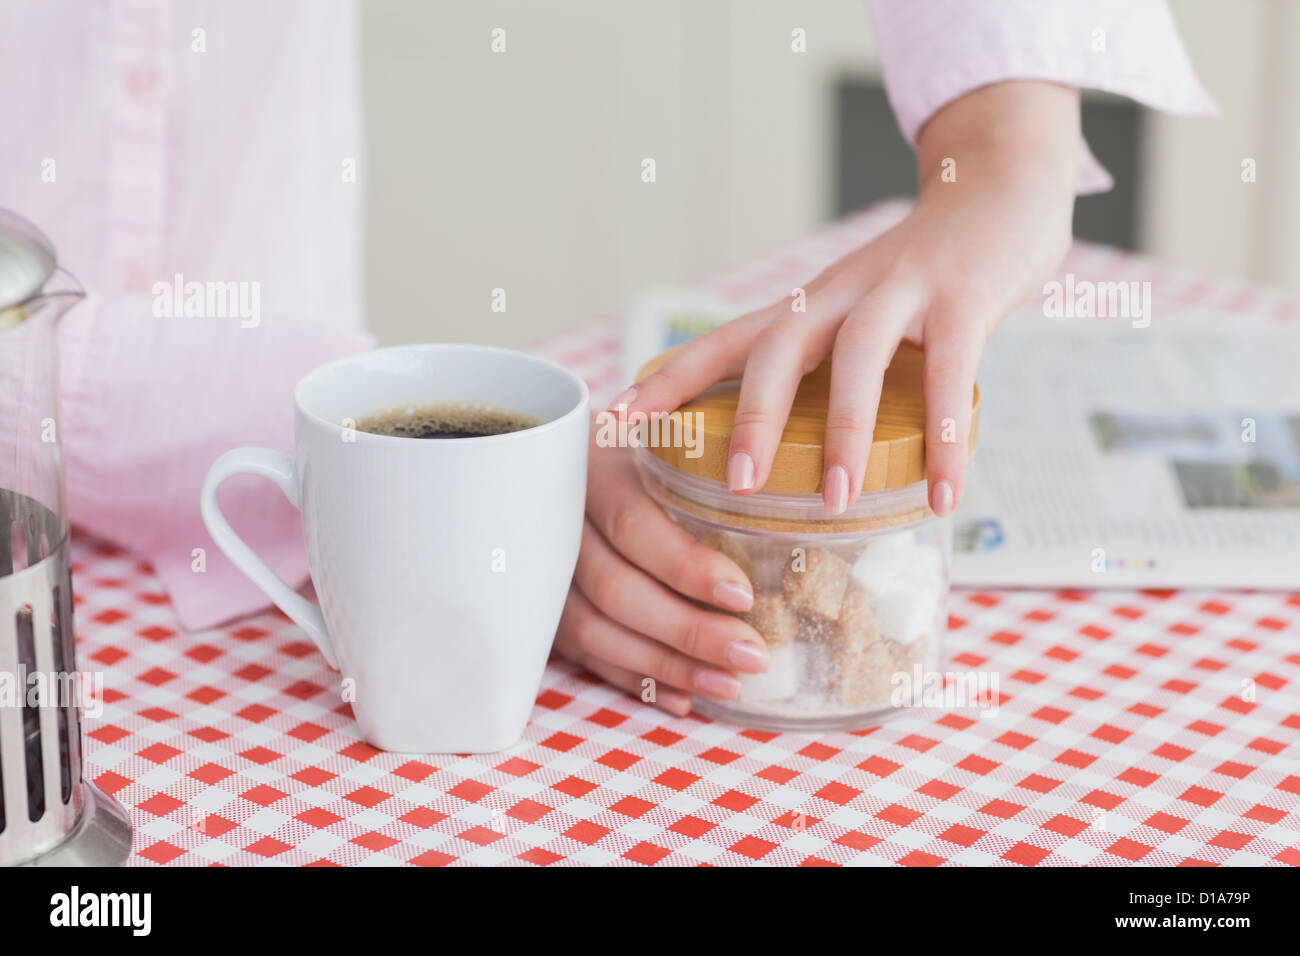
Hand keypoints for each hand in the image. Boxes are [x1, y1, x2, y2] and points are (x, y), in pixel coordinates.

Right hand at [552, 419, 767, 715]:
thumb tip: (810, 501)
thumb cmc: (641, 434)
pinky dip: (634, 680)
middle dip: (689, 631)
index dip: (687, 567)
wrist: (551, 447)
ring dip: (666, 665)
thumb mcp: (669, 424)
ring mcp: (542, 566)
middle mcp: (558, 518)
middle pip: (616, 590)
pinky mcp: (541, 603)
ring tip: (729, 685)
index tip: (744, 595)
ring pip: (596, 630)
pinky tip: (682, 699)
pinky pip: (584, 654)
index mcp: (593, 465)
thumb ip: (712, 455)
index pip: (635, 526)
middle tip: (753, 655)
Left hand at [610, 81, 1079, 516]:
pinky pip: (952, 376)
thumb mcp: (854, 312)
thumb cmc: (920, 274)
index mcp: (805, 306)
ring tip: (837, 501)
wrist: (999, 186)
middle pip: (776, 349)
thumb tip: (792, 456)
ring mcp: (901, 291)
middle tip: (735, 485)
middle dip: (750, 417)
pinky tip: (943, 497)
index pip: (720, 341)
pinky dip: (947, 440)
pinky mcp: (964, 300)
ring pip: (857, 359)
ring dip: (845, 434)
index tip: (616, 422)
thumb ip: (824, 368)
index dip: (666, 380)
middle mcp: (839, 294)